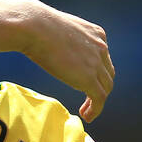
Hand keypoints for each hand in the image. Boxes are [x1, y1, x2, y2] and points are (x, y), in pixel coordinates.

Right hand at [0, 0, 113, 121]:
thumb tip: (45, 41)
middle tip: (87, 100)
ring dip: (97, 102)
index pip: (102, 57)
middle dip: (99, 87)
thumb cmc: (36, 25)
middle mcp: (101, 47)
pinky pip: (99, 99)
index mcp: (96, 34)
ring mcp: (96, 63)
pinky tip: (87, 116)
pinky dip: (96, 110)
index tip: (85, 82)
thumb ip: (61, 38)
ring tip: (86, 112)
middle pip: (107, 73)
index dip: (96, 72)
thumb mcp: (57, 30)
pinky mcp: (89, 78)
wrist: (34, 27)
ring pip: (105, 87)